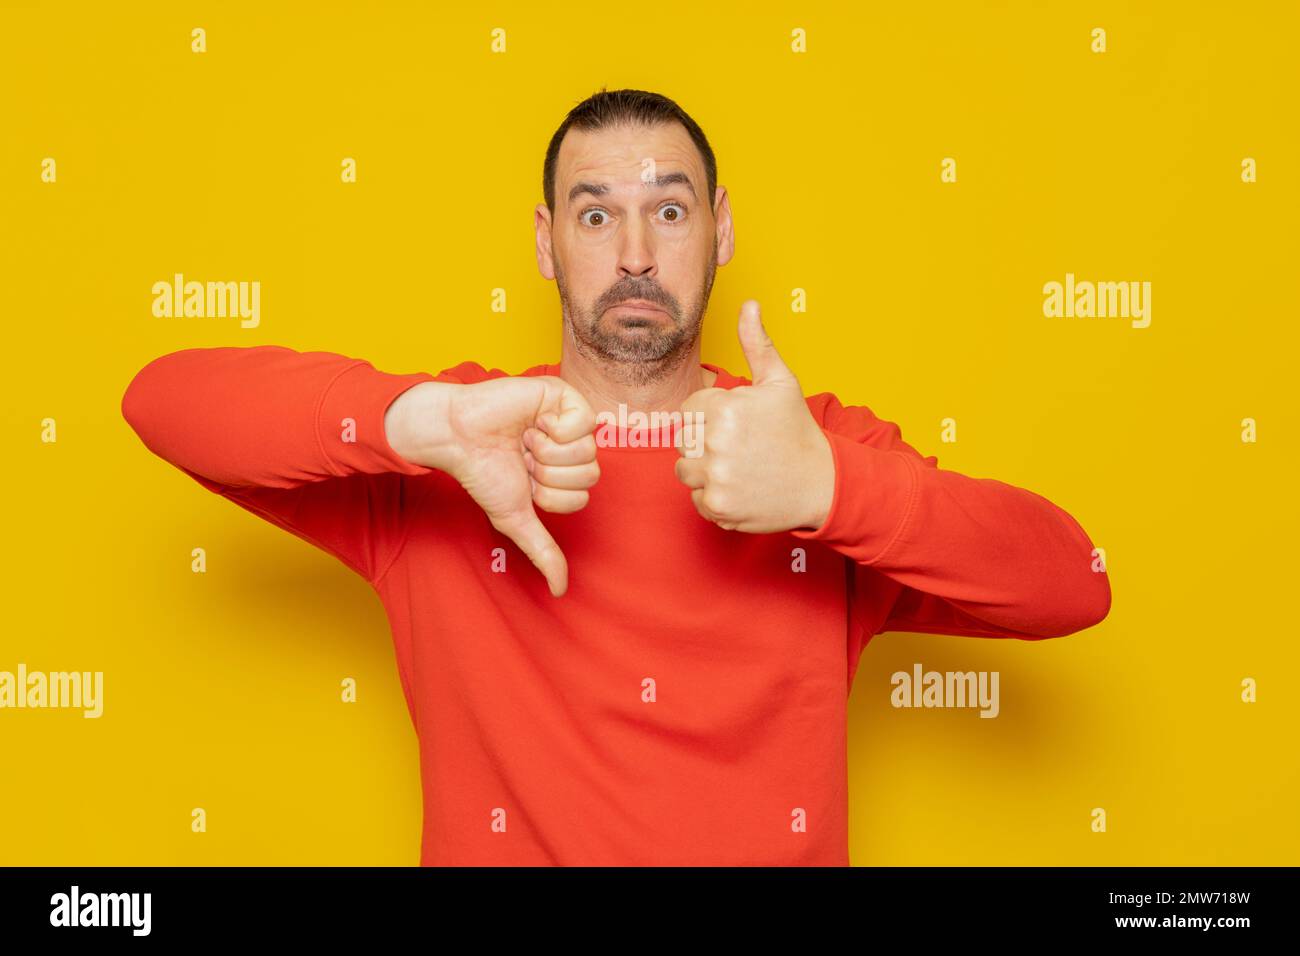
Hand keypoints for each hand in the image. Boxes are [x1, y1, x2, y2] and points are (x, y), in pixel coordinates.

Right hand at [386, 376, 598, 595]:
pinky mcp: (564, 395)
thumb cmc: (483, 473)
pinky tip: (534, 421)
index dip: (549, 495)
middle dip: (549, 474)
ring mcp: (569, 420)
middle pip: (590, 474)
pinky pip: (586, 422)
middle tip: (524, 458)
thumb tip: (561, 590)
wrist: (459, 436)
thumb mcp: (517, 518)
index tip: (523, 478)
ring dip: (548, 451)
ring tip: (525, 439)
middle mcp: (571, 446)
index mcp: (564, 473)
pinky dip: (556, 428)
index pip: (583, 497)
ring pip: (588, 451)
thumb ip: (543, 551)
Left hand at [673, 300, 833, 533]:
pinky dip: (714, 498)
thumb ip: (757, 343)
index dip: (711, 415)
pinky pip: (696, 499)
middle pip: (683, 440)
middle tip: (741, 448)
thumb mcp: (780, 382)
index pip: (689, 409)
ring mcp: (716, 477)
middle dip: (705, 442)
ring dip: (706, 471)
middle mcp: (716, 442)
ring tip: (740, 467)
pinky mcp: (718, 507)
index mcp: (725, 407)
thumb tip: (749, 304)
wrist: (823, 483)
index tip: (737, 424)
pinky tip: (741, 488)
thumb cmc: (797, 430)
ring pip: (685, 470)